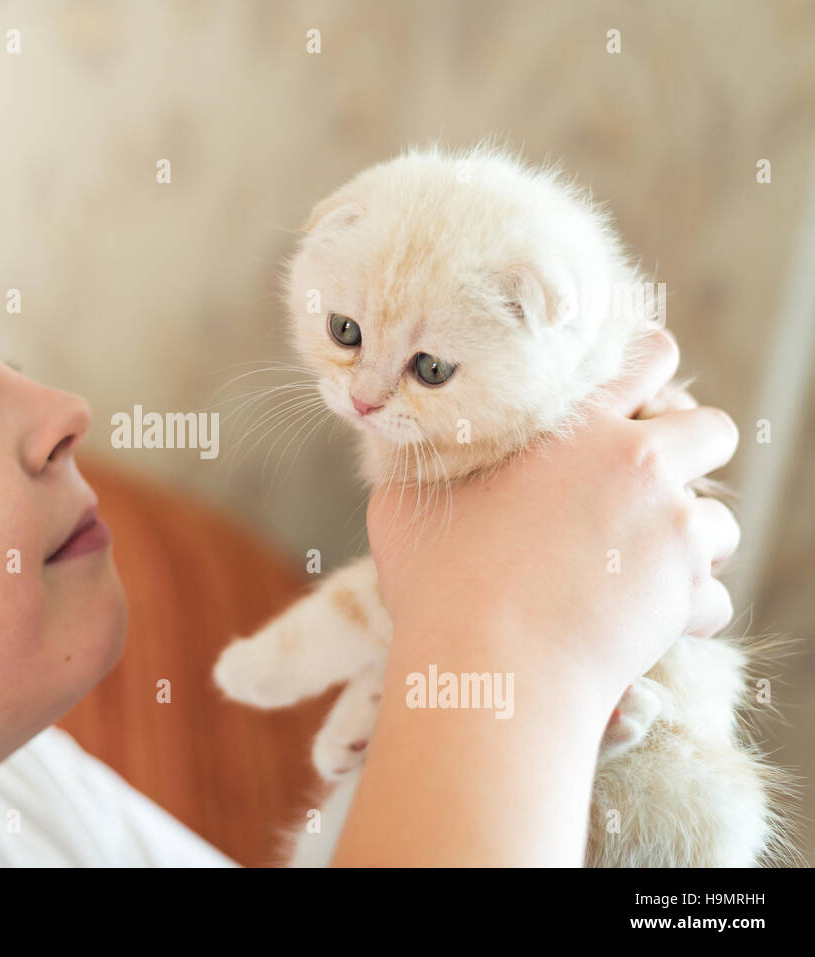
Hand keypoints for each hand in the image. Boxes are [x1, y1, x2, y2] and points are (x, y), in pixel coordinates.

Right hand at [366, 330, 740, 703]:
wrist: (487, 666)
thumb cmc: (436, 582)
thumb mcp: (404, 499)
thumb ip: (426, 458)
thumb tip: (414, 446)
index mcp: (573, 424)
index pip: (647, 359)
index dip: (652, 372)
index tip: (639, 402)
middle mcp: (634, 462)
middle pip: (713, 430)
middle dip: (693, 456)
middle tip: (645, 492)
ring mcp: (669, 526)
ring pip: (721, 520)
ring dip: (688, 542)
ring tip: (637, 570)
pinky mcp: (687, 591)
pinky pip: (715, 595)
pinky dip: (688, 610)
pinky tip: (641, 622)